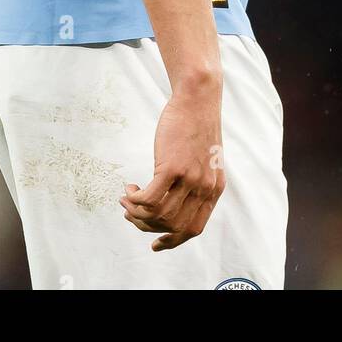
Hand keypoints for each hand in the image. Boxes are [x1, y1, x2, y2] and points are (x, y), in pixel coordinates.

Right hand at [119, 84, 224, 250]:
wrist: (198, 98)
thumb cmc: (196, 126)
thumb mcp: (205, 159)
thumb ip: (196, 181)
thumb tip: (172, 200)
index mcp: (214, 189)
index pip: (193, 228)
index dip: (172, 240)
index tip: (155, 243)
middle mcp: (204, 188)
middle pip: (172, 226)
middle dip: (147, 226)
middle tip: (132, 214)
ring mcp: (189, 179)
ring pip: (158, 215)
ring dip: (137, 214)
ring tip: (127, 201)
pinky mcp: (173, 167)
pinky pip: (149, 199)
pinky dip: (135, 201)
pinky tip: (130, 190)